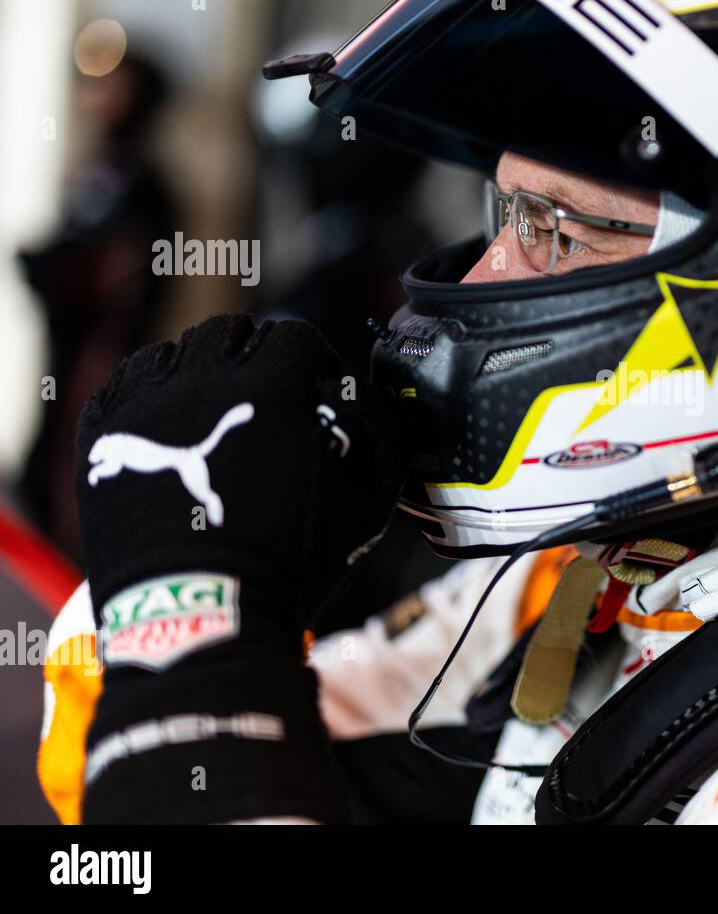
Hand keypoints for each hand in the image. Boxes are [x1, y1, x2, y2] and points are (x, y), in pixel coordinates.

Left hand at [75, 314, 408, 667]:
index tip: (317, 382)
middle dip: (256, 355)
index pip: (295, 335)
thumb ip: (387, 440)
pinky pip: (126, 381)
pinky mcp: (103, 428)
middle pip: (232, 333)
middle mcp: (203, 381)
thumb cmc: (289, 562)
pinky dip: (152, 392)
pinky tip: (170, 424)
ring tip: (213, 409)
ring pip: (176, 351)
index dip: (313, 357)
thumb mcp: (367, 502)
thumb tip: (386, 405)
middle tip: (267, 393)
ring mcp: (145, 402)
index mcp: (271, 389)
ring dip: (202, 371)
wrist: (202, 612)